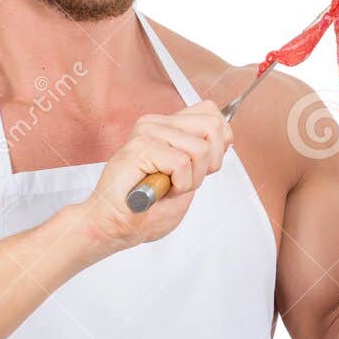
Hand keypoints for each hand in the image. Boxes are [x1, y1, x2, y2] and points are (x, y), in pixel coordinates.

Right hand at [75, 101, 233, 251]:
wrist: (113, 225)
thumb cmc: (146, 209)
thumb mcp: (187, 178)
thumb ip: (204, 154)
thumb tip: (225, 135)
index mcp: (166, 126)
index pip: (210, 113)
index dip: (218, 145)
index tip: (200, 168)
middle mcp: (156, 123)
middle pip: (213, 126)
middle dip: (209, 165)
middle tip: (183, 181)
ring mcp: (147, 132)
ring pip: (200, 149)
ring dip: (191, 180)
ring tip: (167, 188)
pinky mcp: (141, 146)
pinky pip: (182, 163)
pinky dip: (179, 185)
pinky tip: (159, 190)